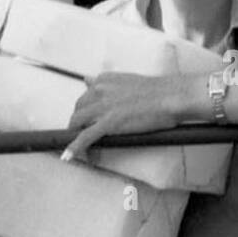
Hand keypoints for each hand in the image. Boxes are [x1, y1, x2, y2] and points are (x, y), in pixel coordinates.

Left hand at [62, 69, 185, 160]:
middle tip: (84, 134)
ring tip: (78, 147)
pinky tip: (68, 156)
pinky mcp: (108, 123)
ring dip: (75, 135)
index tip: (86, 119)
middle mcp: (98, 91)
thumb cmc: (156, 90)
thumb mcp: (125, 79)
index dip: (84, 111)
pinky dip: (74, 147)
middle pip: (78, 109)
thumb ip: (106, 83)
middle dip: (78, 123)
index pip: (85, 97)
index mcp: (103, 80)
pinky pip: (85, 137)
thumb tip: (87, 80)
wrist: (169, 96)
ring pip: (77, 123)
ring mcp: (102, 107)